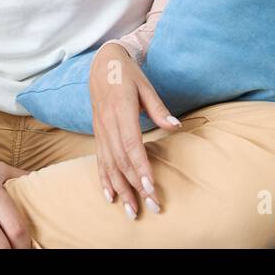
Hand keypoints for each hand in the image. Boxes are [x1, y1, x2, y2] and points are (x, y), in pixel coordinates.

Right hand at [88, 43, 179, 219]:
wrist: (101, 63)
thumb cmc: (128, 74)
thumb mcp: (145, 86)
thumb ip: (159, 109)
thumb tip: (176, 127)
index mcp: (121, 109)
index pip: (131, 144)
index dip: (141, 168)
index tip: (151, 188)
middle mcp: (108, 123)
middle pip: (121, 161)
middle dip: (135, 187)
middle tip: (150, 207)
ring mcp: (100, 130)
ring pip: (109, 165)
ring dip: (120, 190)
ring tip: (131, 211)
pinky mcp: (97, 133)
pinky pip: (99, 160)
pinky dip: (104, 180)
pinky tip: (110, 197)